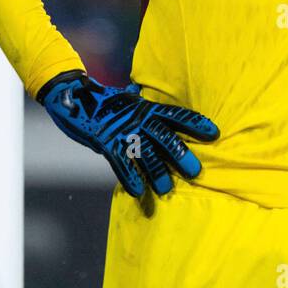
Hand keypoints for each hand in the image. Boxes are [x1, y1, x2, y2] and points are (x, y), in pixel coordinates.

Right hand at [36, 70, 218, 197]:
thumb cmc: (105, 102)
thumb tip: (163, 119)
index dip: (195, 123)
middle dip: (181, 154)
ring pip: (144, 153)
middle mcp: (138, 119)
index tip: (215, 132)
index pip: (176, 115)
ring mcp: (122, 131)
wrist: (72, 96)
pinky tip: (139, 191)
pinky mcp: (105, 142)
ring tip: (167, 189)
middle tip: (196, 171)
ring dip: (157, 172)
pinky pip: (120, 163)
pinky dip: (129, 178)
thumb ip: (145, 112)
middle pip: (164, 137)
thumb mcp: (130, 103)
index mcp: (146, 108)